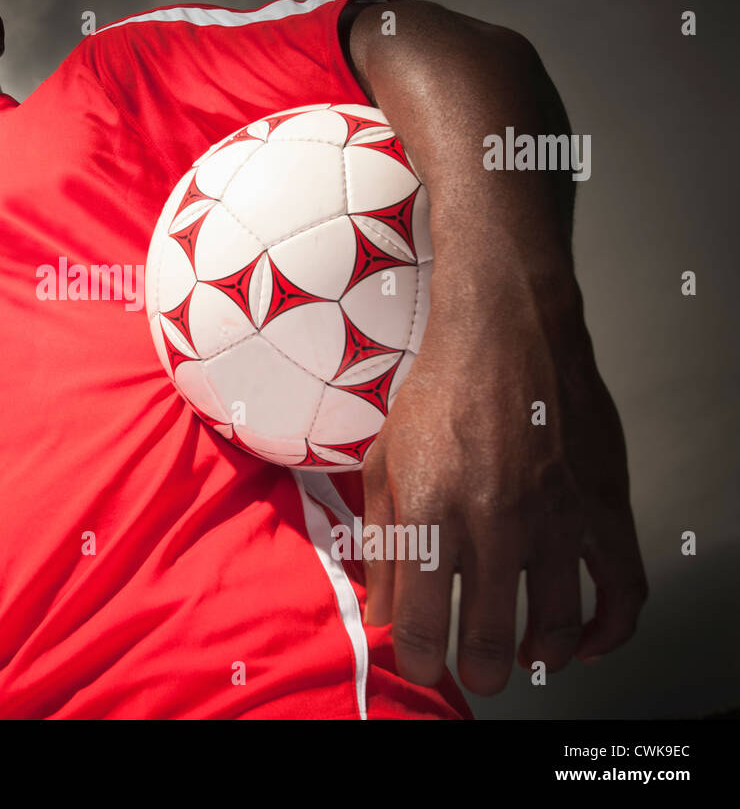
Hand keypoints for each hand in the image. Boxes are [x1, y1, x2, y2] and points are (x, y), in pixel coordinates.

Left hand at [360, 266, 647, 695]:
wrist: (509, 331)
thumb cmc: (440, 392)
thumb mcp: (385, 462)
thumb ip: (382, 543)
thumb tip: (383, 612)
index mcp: (430, 508)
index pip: (420, 620)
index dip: (416, 657)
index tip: (418, 660)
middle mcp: (493, 518)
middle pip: (485, 635)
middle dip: (474, 669)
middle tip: (471, 671)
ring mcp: (555, 515)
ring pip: (552, 624)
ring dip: (533, 656)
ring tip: (519, 657)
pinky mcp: (602, 505)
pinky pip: (621, 590)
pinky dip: (606, 631)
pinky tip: (582, 641)